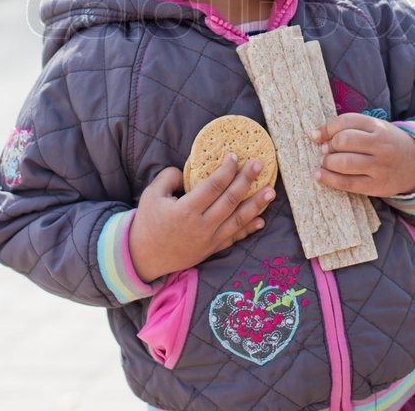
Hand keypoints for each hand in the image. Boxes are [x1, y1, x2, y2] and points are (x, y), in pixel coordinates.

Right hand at [129, 154, 275, 282]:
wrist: (144, 257)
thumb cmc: (148, 222)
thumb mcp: (151, 194)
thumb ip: (169, 177)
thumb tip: (189, 170)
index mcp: (186, 210)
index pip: (213, 186)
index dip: (226, 170)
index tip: (234, 156)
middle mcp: (201, 226)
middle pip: (230, 200)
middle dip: (246, 180)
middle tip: (260, 164)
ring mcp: (209, 240)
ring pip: (238, 220)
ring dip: (256, 205)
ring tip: (271, 191)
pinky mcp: (211, 250)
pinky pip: (234, 238)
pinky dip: (248, 229)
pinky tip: (261, 220)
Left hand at [310, 113, 414, 197]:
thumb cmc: (386, 144)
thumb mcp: (375, 129)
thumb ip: (350, 128)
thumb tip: (316, 135)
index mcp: (378, 126)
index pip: (347, 121)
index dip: (327, 128)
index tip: (316, 135)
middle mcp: (380, 145)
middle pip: (345, 141)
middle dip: (328, 146)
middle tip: (324, 150)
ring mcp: (380, 166)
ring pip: (345, 162)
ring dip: (328, 162)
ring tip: (325, 162)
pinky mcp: (377, 186)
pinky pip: (348, 183)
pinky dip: (329, 179)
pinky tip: (320, 175)